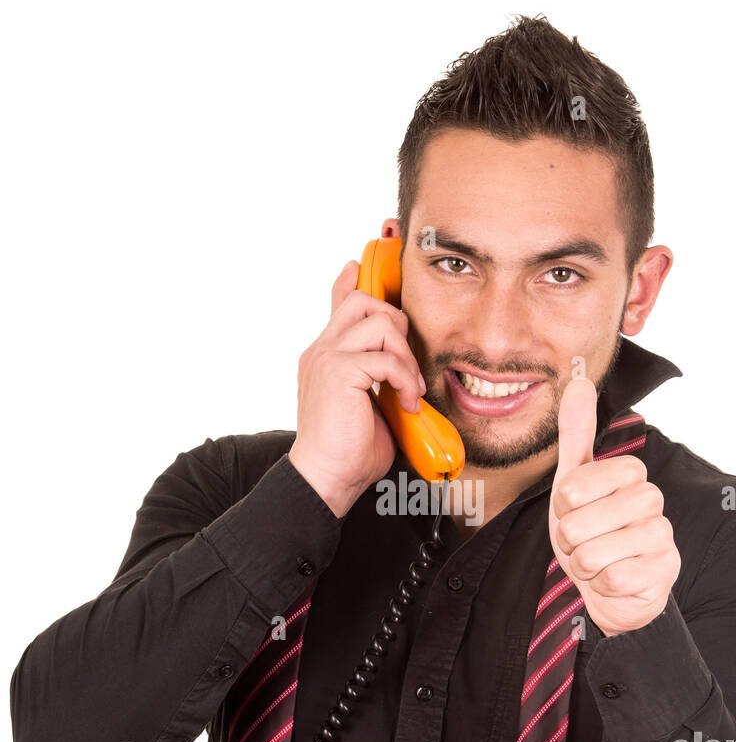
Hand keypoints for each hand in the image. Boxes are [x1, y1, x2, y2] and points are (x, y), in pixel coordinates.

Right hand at [288, 260, 425, 517]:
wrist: (327, 479)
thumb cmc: (350, 450)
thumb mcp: (371, 404)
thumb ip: (381, 377)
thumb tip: (406, 366)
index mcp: (325, 355)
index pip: (341, 298)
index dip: (360, 276)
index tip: (374, 262)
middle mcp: (321, 350)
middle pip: (363, 299)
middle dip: (397, 325)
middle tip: (406, 367)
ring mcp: (326, 359)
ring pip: (378, 321)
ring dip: (404, 356)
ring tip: (408, 389)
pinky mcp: (338, 373)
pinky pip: (385, 357)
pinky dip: (404, 379)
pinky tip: (405, 404)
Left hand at [548, 376, 680, 636]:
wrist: (613, 586)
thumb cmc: (594, 531)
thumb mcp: (575, 480)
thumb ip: (577, 433)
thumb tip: (580, 381)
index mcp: (630, 473)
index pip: (571, 488)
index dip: (563, 508)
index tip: (575, 511)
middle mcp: (652, 499)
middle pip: (578, 524)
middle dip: (570, 541)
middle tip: (587, 540)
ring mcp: (663, 536)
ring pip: (594, 554)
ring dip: (584, 565)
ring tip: (598, 560)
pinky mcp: (666, 570)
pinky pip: (614, 579)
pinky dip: (603, 585)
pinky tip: (614, 580)